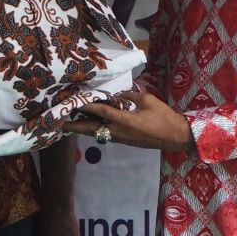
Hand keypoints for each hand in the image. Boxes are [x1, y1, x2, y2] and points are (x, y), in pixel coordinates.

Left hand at [68, 89, 194, 153]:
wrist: (176, 137)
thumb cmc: (164, 117)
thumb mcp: (148, 100)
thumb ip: (130, 96)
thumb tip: (118, 93)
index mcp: (125, 121)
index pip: (101, 112)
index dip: (86, 106)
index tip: (73, 102)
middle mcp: (119, 132)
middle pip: (92, 129)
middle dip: (75, 126)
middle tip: (60, 124)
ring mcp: (121, 139)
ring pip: (97, 133)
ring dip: (84, 128)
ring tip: (70, 124)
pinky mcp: (124, 141)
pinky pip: (105, 135)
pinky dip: (95, 130)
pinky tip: (90, 125)